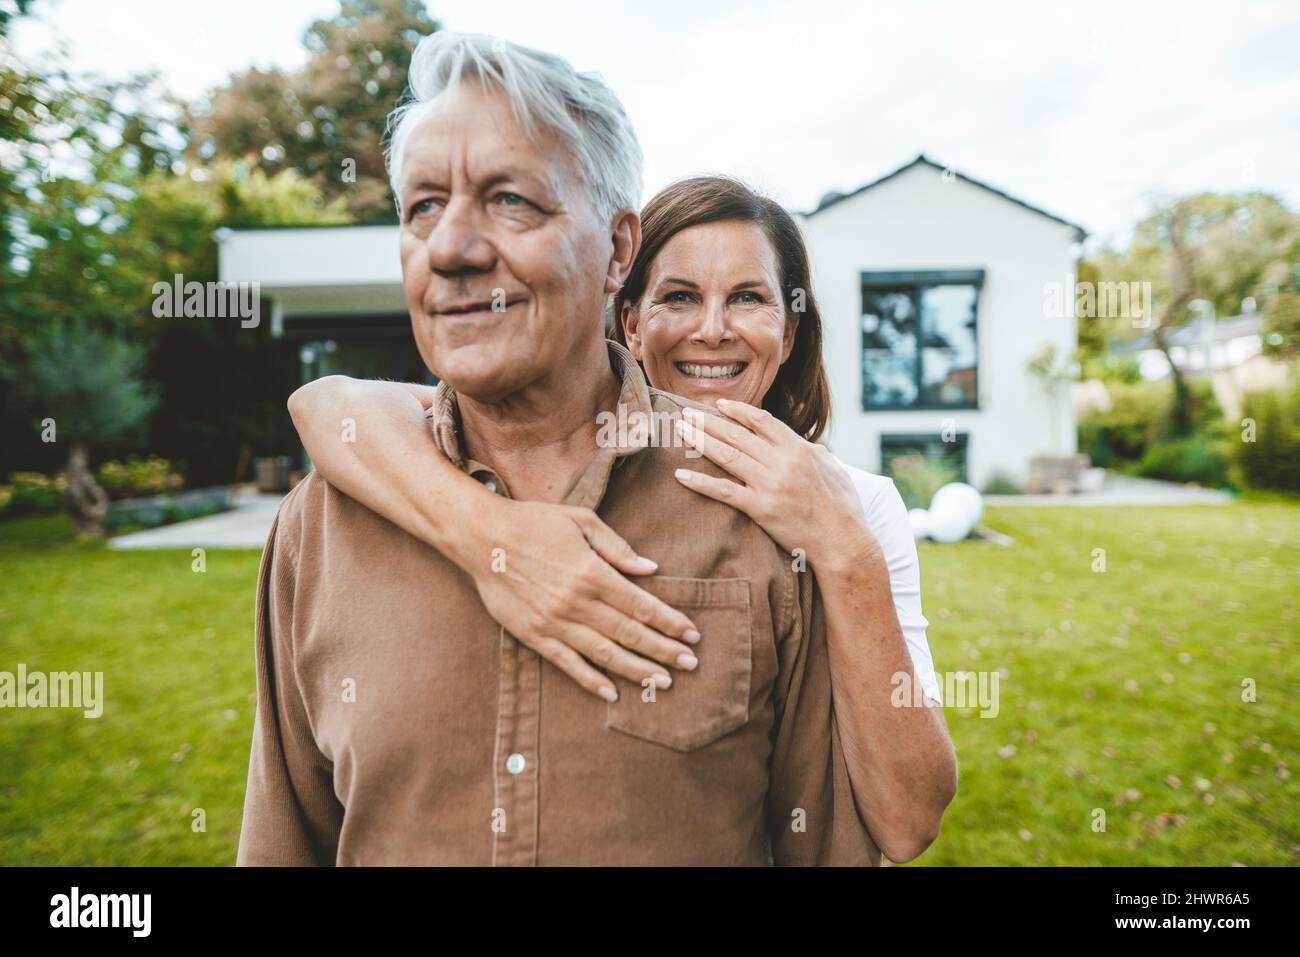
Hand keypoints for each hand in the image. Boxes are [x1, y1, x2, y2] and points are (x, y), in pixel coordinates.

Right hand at [461, 498, 702, 701]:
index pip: (642, 605)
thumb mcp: (581, 521)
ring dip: (637, 670)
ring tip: (664, 682)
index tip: (692, 634)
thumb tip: (650, 569)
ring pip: (604, 654)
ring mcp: (555, 623)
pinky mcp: (534, 636)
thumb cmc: (534, 523)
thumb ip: (617, 548)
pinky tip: (612, 692)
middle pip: (630, 634)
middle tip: (691, 663)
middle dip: (664, 650)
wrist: (482, 537)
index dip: (670, 622)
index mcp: (592, 573)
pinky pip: (567, 664)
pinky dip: (591, 681)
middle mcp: (577, 603)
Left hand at [673, 398, 872, 569]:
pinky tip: (681, 475)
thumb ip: (816, 454)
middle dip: (708, 421)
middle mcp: (782, 461)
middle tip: (686, 413)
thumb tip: (808, 446)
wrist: (844, 542)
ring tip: (680, 431)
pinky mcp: (761, 508)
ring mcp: (770, 484)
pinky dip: (701, 482)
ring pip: (727, 456)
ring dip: (700, 441)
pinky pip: (724, 492)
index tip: (718, 404)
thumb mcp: (834, 470)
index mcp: (799, 448)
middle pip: (737, 434)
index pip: (761, 421)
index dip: (737, 410)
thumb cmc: (843, 508)